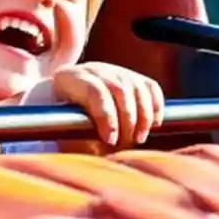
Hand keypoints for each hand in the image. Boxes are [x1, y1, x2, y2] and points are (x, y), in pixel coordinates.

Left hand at [23, 63, 164, 148]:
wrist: (67, 108)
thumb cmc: (62, 127)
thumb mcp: (64, 133)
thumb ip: (80, 139)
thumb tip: (100, 149)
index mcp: (68, 78)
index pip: (94, 91)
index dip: (106, 116)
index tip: (111, 140)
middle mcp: (93, 69)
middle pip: (119, 89)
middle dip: (127, 120)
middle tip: (125, 144)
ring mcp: (114, 70)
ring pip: (137, 88)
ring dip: (143, 117)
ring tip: (139, 139)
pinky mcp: (133, 76)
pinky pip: (151, 88)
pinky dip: (155, 107)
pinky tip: (153, 125)